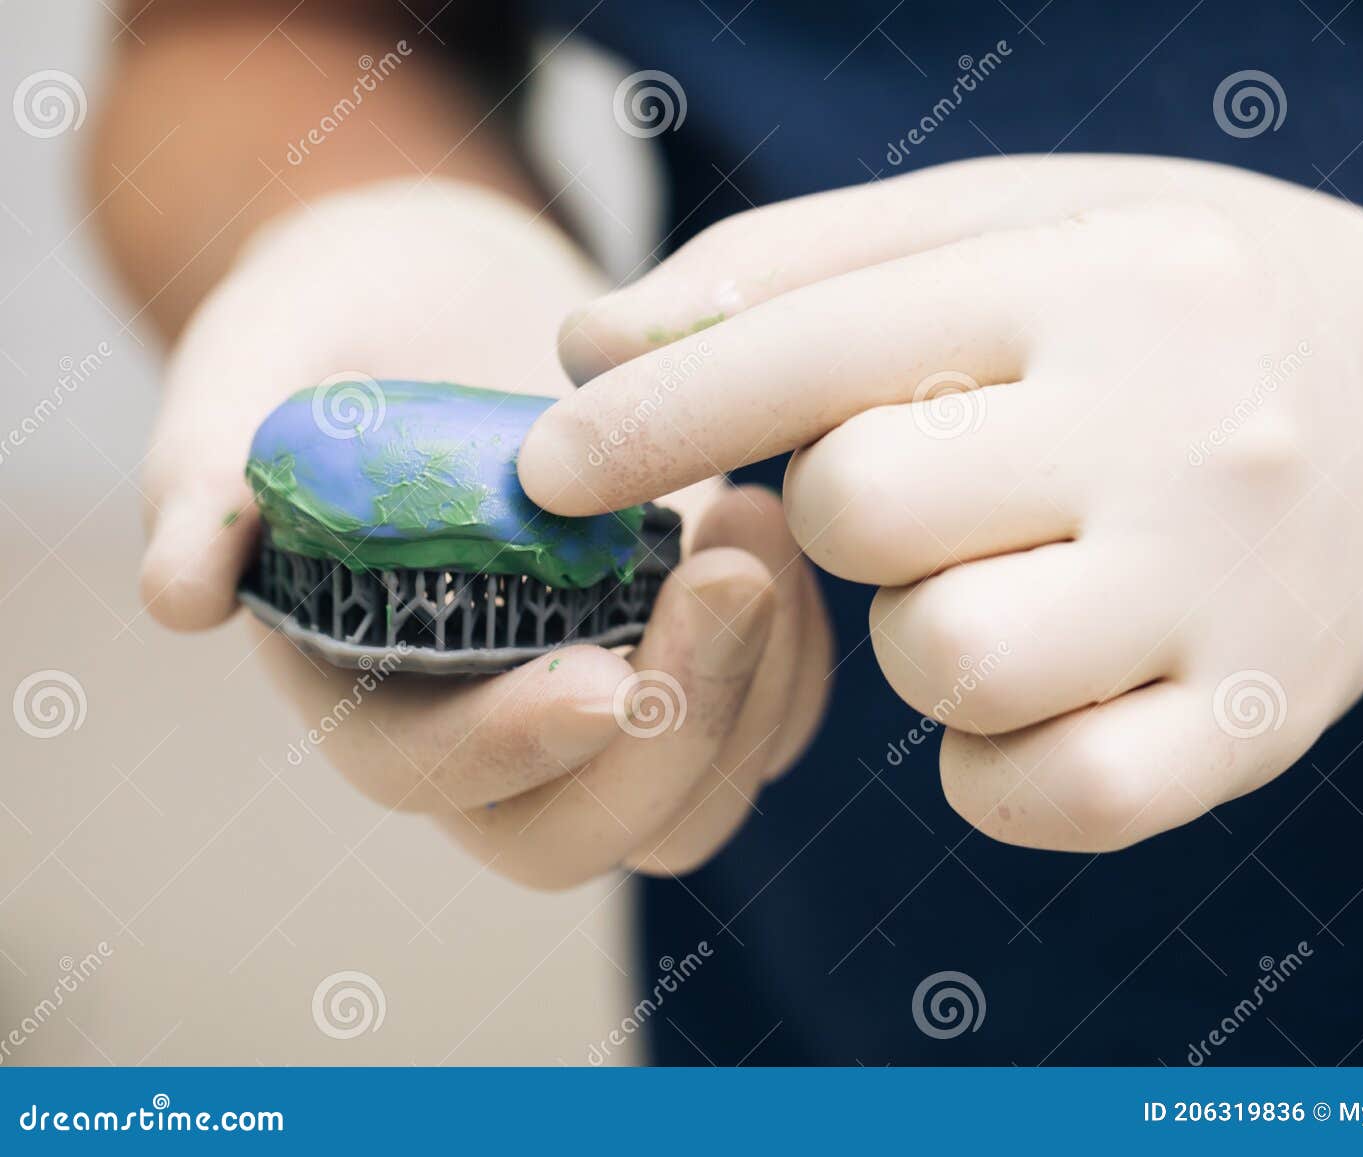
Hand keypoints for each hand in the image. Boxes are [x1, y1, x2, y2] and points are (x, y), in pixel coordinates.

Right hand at [141, 179, 828, 885]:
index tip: (606, 679)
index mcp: (363, 680)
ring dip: (754, 683)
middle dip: (674, 726)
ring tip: (763, 512)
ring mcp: (598, 695)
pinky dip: (797, 650)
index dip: (510, 749)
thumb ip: (203, 469)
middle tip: (734, 573)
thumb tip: (178, 595)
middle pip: (587, 827)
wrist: (448, 291)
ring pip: (696, 793)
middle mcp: (487, 720)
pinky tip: (781, 518)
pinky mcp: (684, 655)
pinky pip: (768, 714)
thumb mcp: (251, 362)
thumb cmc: (337, 325)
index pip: (427, 772)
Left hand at [517, 156, 1362, 851]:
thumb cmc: (1167, 309)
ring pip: (952, 659)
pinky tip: (1029, 691)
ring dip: (918, 639)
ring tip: (992, 581)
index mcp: (1093, 279)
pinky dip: (989, 764)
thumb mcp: (1011, 228)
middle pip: (866, 512)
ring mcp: (1222, 589)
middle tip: (903, 491)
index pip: (818, 345)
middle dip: (830, 515)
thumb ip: (794, 273)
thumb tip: (589, 353)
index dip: (656, 413)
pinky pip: (1045, 795)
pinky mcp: (1251, 722)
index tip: (549, 463)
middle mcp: (1173, 429)